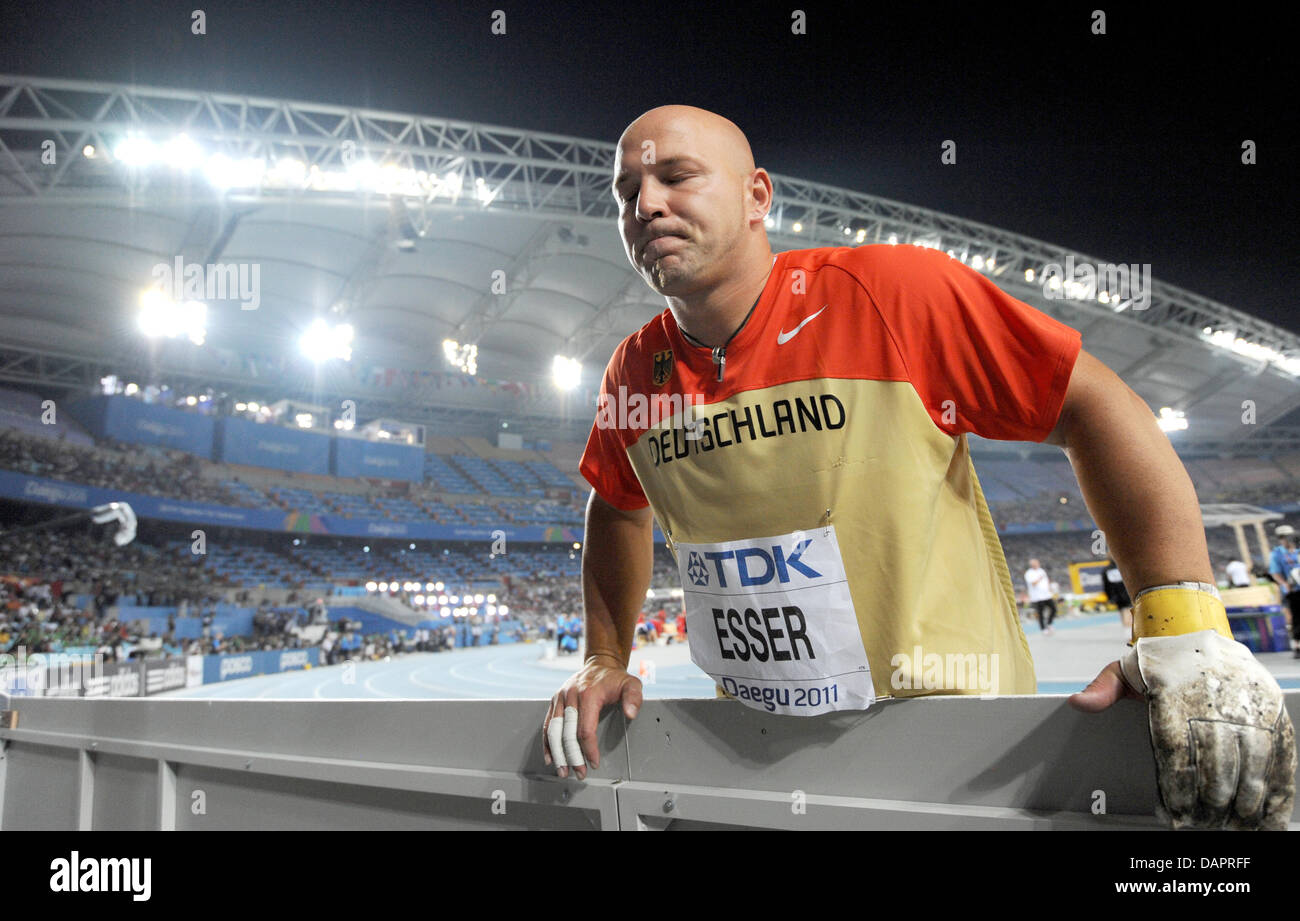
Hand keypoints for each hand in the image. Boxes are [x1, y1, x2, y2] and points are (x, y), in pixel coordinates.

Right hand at [542, 654, 642, 779]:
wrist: (600, 665)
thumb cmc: (615, 679)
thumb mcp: (631, 684)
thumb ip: (634, 698)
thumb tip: (630, 713)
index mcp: (588, 694)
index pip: (585, 729)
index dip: (589, 749)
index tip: (594, 763)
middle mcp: (571, 695)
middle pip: (567, 733)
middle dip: (572, 756)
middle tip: (579, 773)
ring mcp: (561, 697)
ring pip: (554, 730)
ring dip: (557, 753)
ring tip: (562, 771)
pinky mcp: (555, 700)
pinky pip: (548, 723)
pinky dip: (546, 742)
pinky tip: (550, 757)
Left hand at [1071, 630, 1295, 828]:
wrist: (1198, 632)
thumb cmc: (1160, 659)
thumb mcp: (1125, 669)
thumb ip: (1103, 689)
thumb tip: (1080, 704)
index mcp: (1175, 689)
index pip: (1177, 747)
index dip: (1178, 785)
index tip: (1175, 812)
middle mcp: (1215, 696)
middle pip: (1216, 762)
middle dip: (1209, 801)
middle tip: (1200, 825)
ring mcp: (1248, 703)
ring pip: (1252, 762)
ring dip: (1243, 801)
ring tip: (1230, 825)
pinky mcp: (1272, 710)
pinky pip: (1282, 754)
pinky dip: (1278, 789)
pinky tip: (1267, 815)